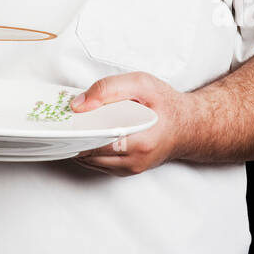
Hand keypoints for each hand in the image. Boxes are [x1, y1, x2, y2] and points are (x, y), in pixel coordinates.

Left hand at [68, 71, 189, 174]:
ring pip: (92, 161)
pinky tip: (87, 132)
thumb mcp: (142, 84)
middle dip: (75, 137)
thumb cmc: (168, 105)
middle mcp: (134, 161)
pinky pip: (100, 163)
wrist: (190, 126)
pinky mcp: (127, 170)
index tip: (63, 122)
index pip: (97, 143)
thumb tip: (79, 104)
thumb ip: (109, 89)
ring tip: (73, 124)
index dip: (77, 132)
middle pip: (89, 154)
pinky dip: (90, 149)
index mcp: (140, 141)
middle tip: (63, 121)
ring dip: (80, 144)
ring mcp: (131, 169)